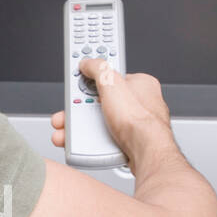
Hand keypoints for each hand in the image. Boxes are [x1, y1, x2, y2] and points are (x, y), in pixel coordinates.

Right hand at [51, 63, 174, 166]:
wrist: (146, 153)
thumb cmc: (140, 120)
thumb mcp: (111, 83)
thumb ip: (97, 68)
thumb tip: (88, 63)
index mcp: (141, 84)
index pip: (112, 74)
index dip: (93, 77)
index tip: (80, 77)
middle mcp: (140, 103)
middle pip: (103, 99)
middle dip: (81, 106)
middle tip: (70, 109)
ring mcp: (134, 124)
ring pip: (102, 120)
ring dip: (82, 124)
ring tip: (70, 129)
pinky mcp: (128, 141)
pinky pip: (104, 136)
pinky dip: (92, 138)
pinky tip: (84, 140)